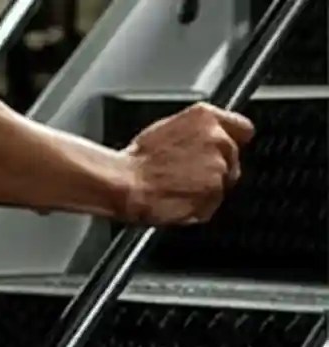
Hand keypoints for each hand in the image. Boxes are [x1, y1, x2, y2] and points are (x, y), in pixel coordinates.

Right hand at [120, 102, 254, 224]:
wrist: (123, 184)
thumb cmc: (135, 159)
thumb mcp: (166, 128)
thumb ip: (196, 132)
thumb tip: (203, 140)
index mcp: (206, 118)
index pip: (242, 128)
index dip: (231, 140)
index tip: (223, 148)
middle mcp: (219, 141)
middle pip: (231, 159)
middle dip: (214, 168)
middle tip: (185, 173)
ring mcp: (219, 170)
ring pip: (221, 184)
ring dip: (203, 189)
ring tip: (175, 187)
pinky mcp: (212, 197)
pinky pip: (209, 206)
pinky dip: (195, 208)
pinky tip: (175, 200)